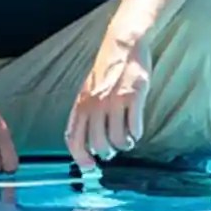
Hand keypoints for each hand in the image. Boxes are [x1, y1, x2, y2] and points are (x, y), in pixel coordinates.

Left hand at [65, 33, 151, 170]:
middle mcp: (95, 105)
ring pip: (117, 139)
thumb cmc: (106, 69)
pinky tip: (136, 131)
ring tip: (127, 141)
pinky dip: (136, 134)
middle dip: (107, 153)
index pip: (74, 138)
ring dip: (124, 145)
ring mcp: (114, 102)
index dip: (80, 157)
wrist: (123, 45)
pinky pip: (134, 127)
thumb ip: (85, 113)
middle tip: (113, 151)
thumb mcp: (88, 90)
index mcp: (81, 104)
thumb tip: (86, 140)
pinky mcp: (133, 97)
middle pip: (98, 144)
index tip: (89, 166)